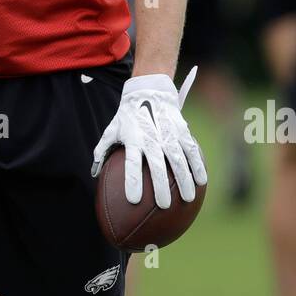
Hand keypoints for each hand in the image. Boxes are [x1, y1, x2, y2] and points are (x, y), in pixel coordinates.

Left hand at [91, 67, 207, 208]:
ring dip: (184, 180)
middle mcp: (151, 137)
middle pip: (157, 165)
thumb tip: (94, 173)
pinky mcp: (181, 130)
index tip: (134, 200)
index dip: (132, 181)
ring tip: (187, 199)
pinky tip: (202, 181)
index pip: (131, 163)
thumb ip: (102, 150)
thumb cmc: (128, 115)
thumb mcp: (112, 129)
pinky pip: (191, 150)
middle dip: (161, 187)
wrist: (149, 90)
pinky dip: (197, 165)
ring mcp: (168, 133)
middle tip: (164, 205)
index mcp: (133, 139)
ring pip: (178, 160)